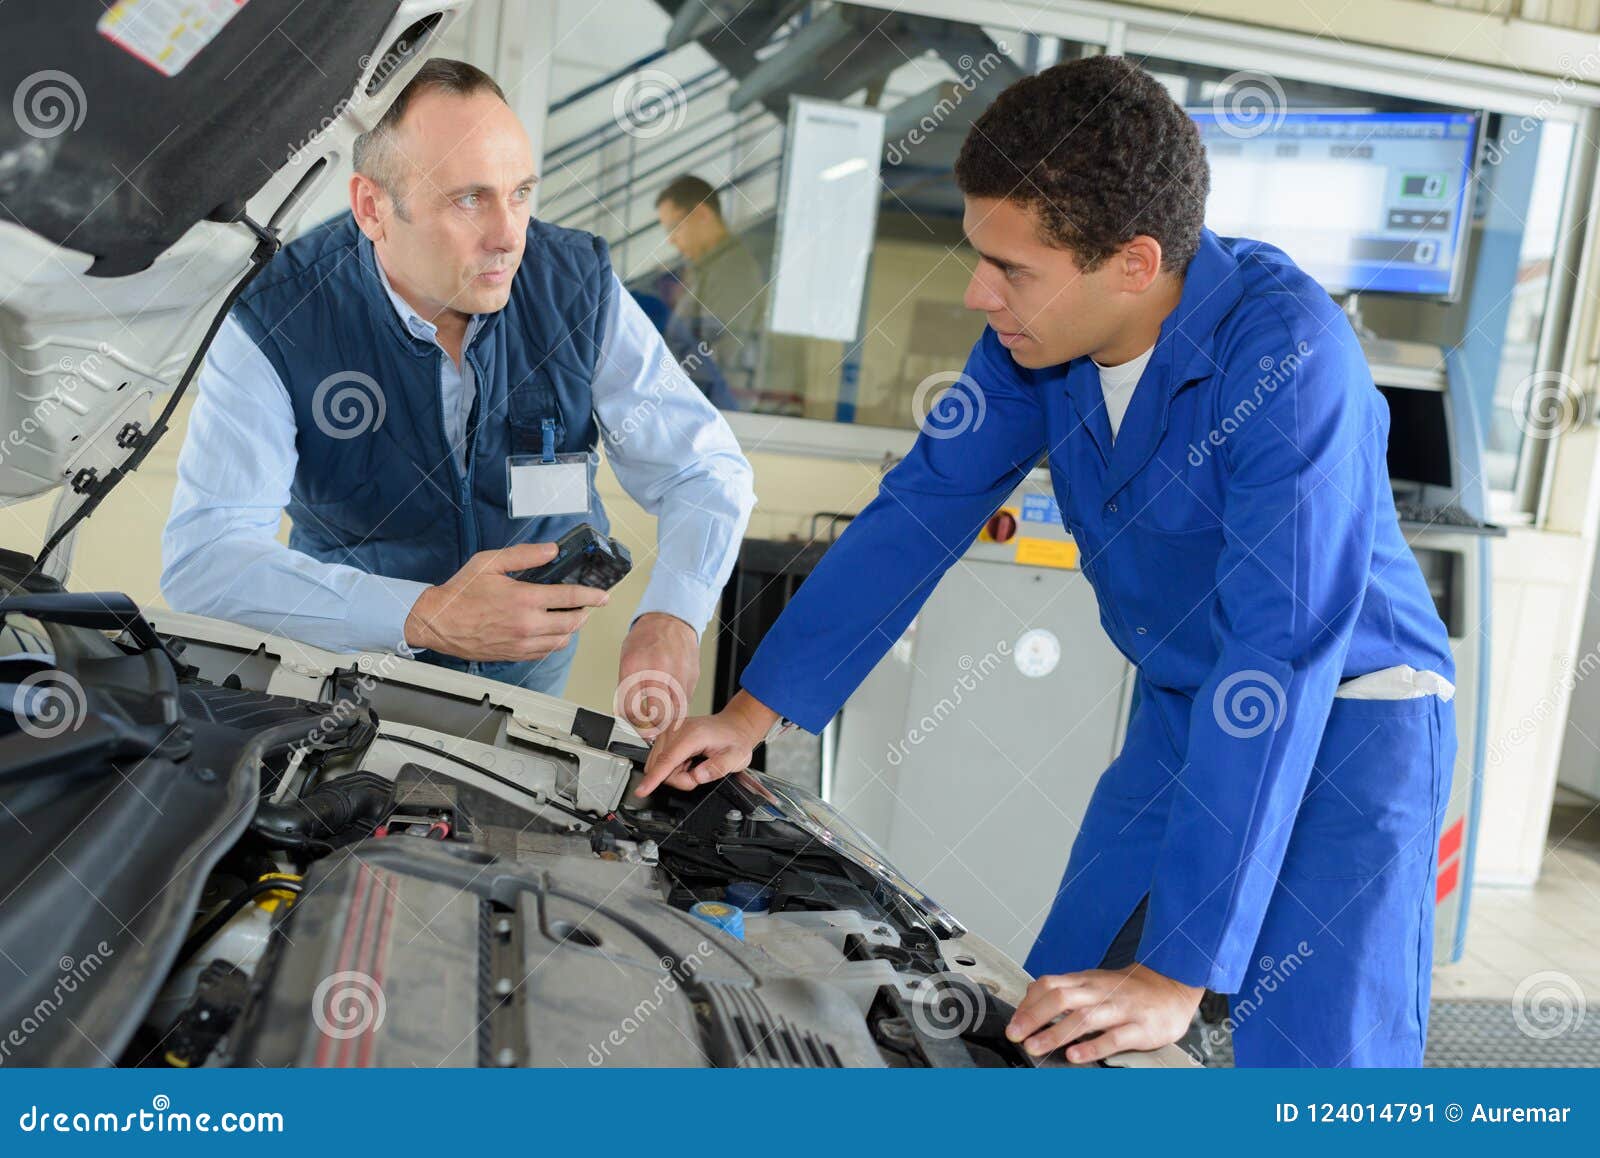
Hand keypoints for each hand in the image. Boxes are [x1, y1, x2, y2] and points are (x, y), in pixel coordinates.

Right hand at [403, 542, 608, 661]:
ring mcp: (522, 643)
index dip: (592, 596)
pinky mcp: (515, 655)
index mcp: (524, 599)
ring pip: (562, 640)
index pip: (570, 597)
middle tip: (587, 604)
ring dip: (571, 628)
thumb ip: (524, 555)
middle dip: (585, 613)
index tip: (603, 595)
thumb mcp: (490, 563)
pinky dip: (555, 642)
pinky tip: (551, 630)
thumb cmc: (461, 592)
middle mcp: (527, 624)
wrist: (439, 622)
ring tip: (569, 616)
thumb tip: (552, 550)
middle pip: (572, 622)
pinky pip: (546, 652)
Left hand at [616, 613, 699, 738]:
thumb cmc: (646, 638)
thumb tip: (626, 713)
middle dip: (652, 728)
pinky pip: (685, 702)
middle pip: (657, 715)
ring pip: (675, 713)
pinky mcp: (692, 677)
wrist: (670, 620)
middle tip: (649, 731)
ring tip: (660, 720)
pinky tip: (671, 703)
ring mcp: (678, 675)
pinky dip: (677, 707)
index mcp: (635, 667)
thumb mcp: (627, 659)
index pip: (630, 707)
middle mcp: (658, 672)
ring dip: (667, 721)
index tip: (632, 722)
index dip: (630, 721)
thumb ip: (627, 687)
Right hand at [634, 690, 777, 796]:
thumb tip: (697, 776)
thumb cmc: (734, 740)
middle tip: (700, 773)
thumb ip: (717, 768)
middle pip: (661, 766)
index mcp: (692, 734)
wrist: (733, 726)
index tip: (642, 791)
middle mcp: (676, 729)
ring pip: (659, 765)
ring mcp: (669, 731)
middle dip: (678, 778)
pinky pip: (661, 760)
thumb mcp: (736, 758)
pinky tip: (689, 761)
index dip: (654, 778)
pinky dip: (674, 767)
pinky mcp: (667, 735)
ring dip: (676, 773)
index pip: (667, 760)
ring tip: (696, 765)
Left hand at [1005, 963, 1202, 1063]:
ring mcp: (1120, 1009)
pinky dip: (1092, 1047)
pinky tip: (1075, 1056)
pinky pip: (1113, 1037)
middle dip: (1034, 1017)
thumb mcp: (1094, 983)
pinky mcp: (1140, 1028)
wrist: (1173, 986)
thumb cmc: (1128, 990)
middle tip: (1015, 1035)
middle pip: (1061, 997)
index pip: (1050, 985)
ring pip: (1084, 1017)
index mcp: (1086, 981)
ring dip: (1056, 1033)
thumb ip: (1065, 990)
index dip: (1028, 1004)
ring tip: (1036, 1047)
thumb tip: (1030, 1002)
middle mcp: (1100, 992)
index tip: (1013, 1024)